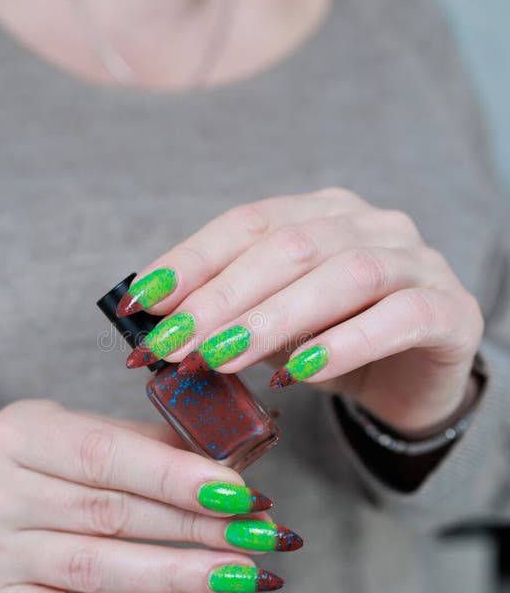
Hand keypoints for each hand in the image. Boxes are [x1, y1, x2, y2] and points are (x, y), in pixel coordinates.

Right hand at [0, 400, 298, 592]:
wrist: (8, 490)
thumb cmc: (70, 455)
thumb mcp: (108, 430)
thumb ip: (166, 450)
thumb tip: (243, 478)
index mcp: (19, 432)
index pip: (106, 455)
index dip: (177, 477)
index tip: (242, 494)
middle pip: (109, 515)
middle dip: (196, 529)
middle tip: (261, 537)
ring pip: (95, 569)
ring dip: (178, 576)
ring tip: (241, 575)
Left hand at [119, 188, 483, 434]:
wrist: (416, 380)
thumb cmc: (336, 344)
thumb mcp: (275, 326)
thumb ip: (231, 314)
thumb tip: (157, 320)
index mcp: (323, 212)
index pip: (249, 223)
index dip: (192, 260)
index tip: (142, 302)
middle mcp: (371, 224)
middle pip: (289, 247)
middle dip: (220, 298)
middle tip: (169, 345)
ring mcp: (416, 262)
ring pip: (342, 275)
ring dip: (271, 320)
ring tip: (219, 359)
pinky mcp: (448, 310)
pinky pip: (397, 318)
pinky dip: (342, 345)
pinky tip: (298, 375)